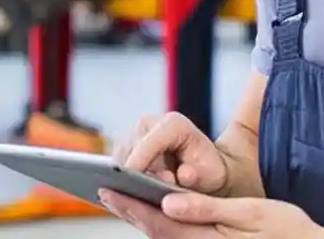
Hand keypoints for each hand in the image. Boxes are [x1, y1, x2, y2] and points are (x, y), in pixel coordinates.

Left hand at [99, 188, 323, 238]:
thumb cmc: (286, 230)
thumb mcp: (251, 214)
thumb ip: (207, 209)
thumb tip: (169, 203)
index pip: (159, 222)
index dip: (131, 205)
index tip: (108, 189)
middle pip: (155, 232)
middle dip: (129, 211)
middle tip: (103, 191)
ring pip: (164, 238)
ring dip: (141, 219)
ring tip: (120, 198)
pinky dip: (160, 226)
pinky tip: (153, 213)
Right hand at [113, 112, 229, 194]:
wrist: (201, 170)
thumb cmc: (206, 172)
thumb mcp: (208, 175)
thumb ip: (195, 175)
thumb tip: (180, 175)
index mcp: (173, 124)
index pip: (150, 142)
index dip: (140, 161)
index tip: (132, 181)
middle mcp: (149, 124)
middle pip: (129, 151)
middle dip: (133, 176)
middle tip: (141, 197)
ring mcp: (133, 135)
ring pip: (118, 159)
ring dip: (125, 180)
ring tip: (137, 198)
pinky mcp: (123, 149)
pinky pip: (115, 166)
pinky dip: (121, 181)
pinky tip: (128, 196)